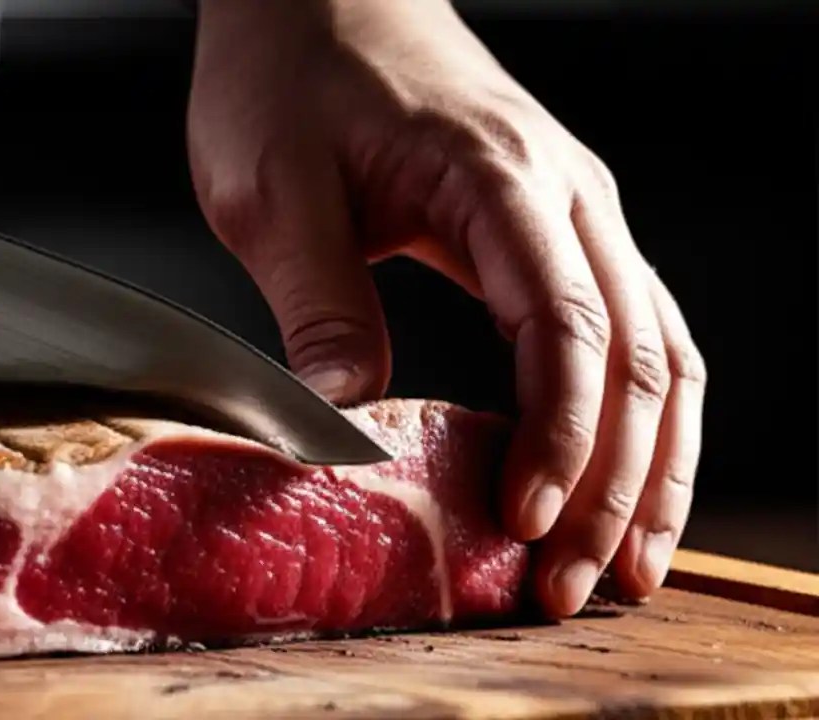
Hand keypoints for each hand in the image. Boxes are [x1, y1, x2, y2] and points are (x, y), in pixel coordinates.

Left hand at [186, 0, 705, 616]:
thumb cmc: (290, 76)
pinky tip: (620, 477)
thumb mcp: (275, 190)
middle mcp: (564, 196)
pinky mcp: (553, 231)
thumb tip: (346, 421)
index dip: (563, 439)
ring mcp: (572, 212)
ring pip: (661, 349)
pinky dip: (635, 415)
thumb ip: (320, 301)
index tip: (529, 521)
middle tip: (576, 582)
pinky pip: (629, 329)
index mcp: (500, 181)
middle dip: (620, 482)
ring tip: (629, 561)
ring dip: (652, 462)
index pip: (570, 329)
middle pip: (641, 355)